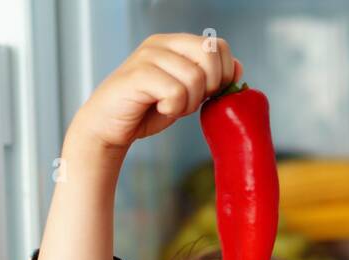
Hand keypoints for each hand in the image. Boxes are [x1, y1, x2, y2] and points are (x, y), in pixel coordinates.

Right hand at [68, 33, 241, 154]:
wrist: (109, 127)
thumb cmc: (149, 110)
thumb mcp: (187, 94)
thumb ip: (209, 79)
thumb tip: (239, 68)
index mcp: (175, 43)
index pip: (218, 46)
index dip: (224, 73)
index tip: (209, 93)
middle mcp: (162, 44)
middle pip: (210, 56)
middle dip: (209, 87)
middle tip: (189, 102)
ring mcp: (148, 56)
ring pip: (194, 77)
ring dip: (188, 103)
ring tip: (171, 107)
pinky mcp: (138, 75)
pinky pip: (175, 91)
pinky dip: (174, 108)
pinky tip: (161, 109)